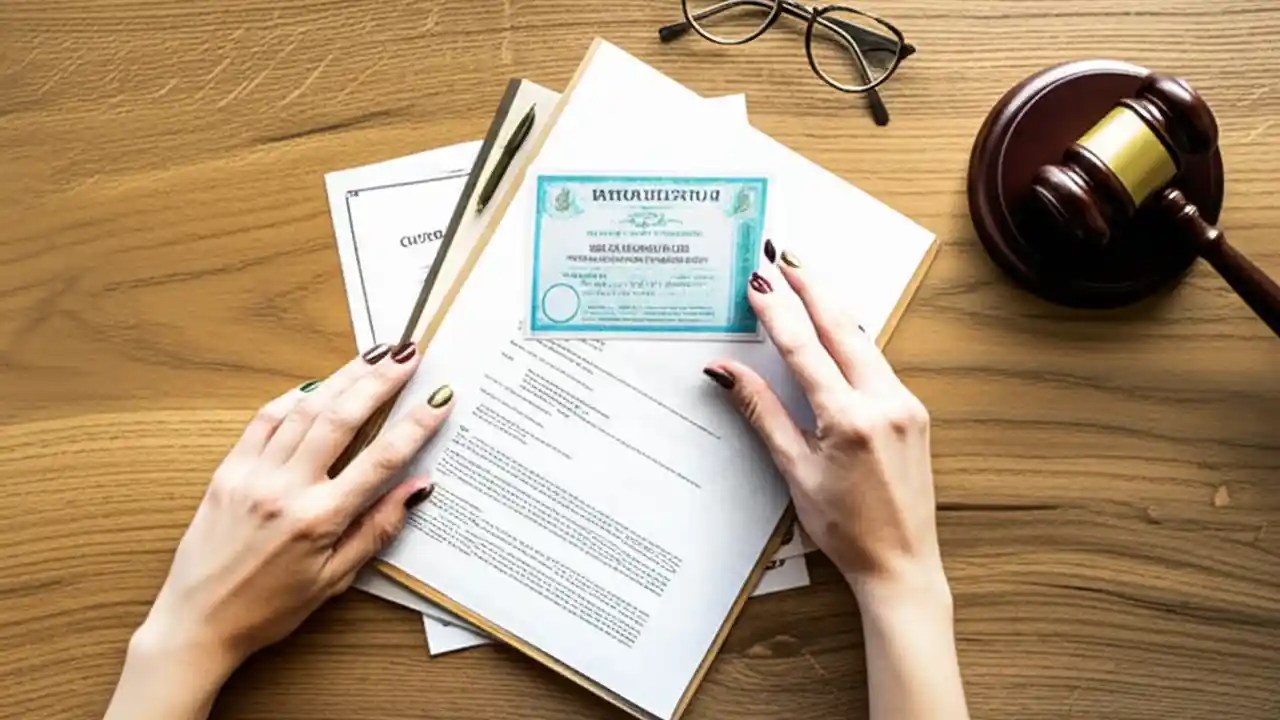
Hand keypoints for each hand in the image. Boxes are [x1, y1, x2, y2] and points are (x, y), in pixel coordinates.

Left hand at [106, 342, 454, 719]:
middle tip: (409, 355)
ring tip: (374, 357)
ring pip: (305, 410)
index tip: (438, 398)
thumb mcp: (335, 580)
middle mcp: (285, 489)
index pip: (380, 460)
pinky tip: (320, 384)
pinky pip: (265, 419)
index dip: (415, 425)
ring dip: (343, 378)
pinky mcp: (227, 470)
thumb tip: (418, 489)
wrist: (198, 621)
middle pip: (343, 419)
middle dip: (380, 381)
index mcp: (318, 520)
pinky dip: (296, 397)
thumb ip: (377, 529)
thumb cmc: (269, 609)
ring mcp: (252, 474)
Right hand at [706, 249, 966, 718]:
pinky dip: (853, 339)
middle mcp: (885, 403)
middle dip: (812, 287)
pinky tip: (837, 327)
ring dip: (833, 307)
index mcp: (849, 420)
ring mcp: (905, 404)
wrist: (901, 563)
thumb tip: (725, 372)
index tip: (756, 281)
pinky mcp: (915, 412)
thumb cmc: (844, 528)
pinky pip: (879, 363)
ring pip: (864, 340)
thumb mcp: (794, 470)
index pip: (804, 349)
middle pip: (843, 327)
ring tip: (806, 279)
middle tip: (785, 255)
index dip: (777, 311)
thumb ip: (762, 412)